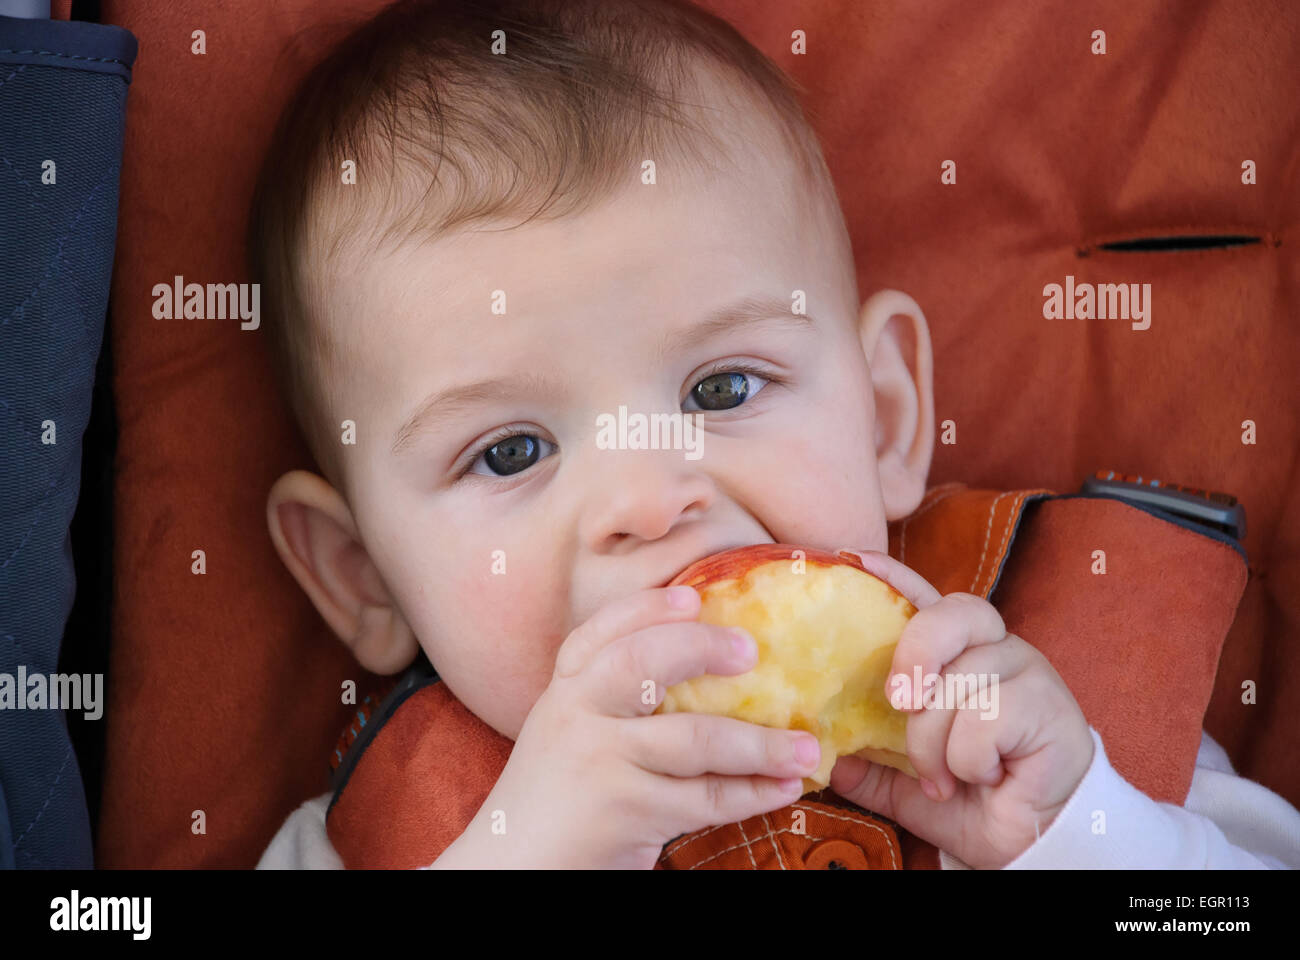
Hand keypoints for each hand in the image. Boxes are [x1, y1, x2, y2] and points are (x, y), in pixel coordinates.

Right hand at [453, 585, 820, 868]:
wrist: (514, 865)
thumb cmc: (561, 794)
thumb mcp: (572, 731)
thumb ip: (615, 698)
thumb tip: (714, 662)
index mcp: (566, 689)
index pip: (601, 632)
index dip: (648, 609)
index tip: (694, 599)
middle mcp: (576, 714)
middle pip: (641, 664)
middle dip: (702, 650)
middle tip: (753, 652)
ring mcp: (600, 762)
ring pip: (693, 739)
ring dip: (761, 744)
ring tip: (806, 746)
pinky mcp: (625, 810)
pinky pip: (706, 798)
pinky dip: (753, 793)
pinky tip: (784, 787)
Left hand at [827, 548, 1094, 868]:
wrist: (1034, 844)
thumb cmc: (975, 802)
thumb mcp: (907, 786)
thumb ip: (870, 768)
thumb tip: (825, 758)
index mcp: (960, 655)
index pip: (927, 599)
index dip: (894, 575)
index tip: (853, 560)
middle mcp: (996, 649)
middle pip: (951, 615)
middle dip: (915, 655)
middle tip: (900, 704)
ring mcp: (1028, 672)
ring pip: (957, 685)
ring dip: (936, 746)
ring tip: (947, 778)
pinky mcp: (1049, 703)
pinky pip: (984, 719)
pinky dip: (969, 760)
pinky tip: (987, 776)